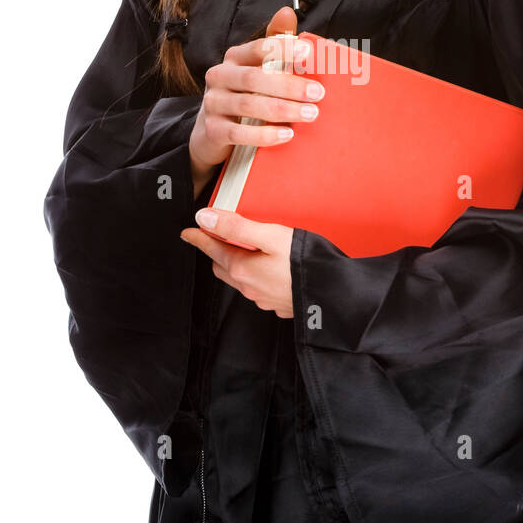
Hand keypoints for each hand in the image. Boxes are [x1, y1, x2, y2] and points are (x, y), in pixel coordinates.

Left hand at [180, 208, 294, 318]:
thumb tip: (205, 218)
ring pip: (240, 280)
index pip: (212, 250)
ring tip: (244, 250)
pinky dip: (255, 276)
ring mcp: (264, 298)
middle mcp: (249, 287)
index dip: (199, 238)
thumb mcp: (270, 236)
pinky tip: (268, 269)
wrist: (334, 295)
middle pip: (223, 267)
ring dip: (236, 264)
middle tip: (215, 238)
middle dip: (216, 252)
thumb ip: (236, 226)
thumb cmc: (305, 264)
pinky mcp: (279, 304)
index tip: (188, 233)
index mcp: (243, 268)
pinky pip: (258, 289)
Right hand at [188, 6, 324, 195]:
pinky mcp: (213, 130)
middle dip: (289, 85)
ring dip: (282, 109)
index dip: (283, 48)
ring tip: (309, 114)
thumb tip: (287, 11)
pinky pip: (239, 133)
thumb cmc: (244, 93)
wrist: (213, 132)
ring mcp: (213, 103)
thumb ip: (275, 43)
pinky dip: (265, 135)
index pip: (259, 48)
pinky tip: (287, 135)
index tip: (308, 52)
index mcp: (234, 57)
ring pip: (248, 105)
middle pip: (255, 78)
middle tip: (317, 93)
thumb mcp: (257, 67)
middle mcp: (220, 76)